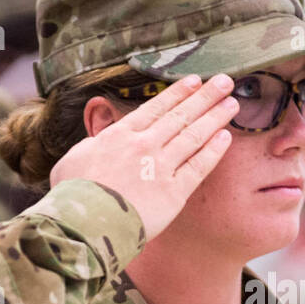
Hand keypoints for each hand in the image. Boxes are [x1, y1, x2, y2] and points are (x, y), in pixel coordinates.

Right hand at [48, 73, 239, 239]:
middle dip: (205, 96)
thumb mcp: (73, 159)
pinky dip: (213, 150)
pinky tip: (226, 137)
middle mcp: (144, 146)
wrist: (85, 223)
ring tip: (232, 103)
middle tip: (225, 81)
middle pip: (181, 116)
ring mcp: (160, 167)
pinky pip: (199, 166)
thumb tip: (97, 143)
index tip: (194, 80)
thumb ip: (92, 146)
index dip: (178, 93)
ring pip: (194, 136)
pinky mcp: (173, 192)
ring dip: (215, 117)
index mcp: (119, 136)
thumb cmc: (72, 195)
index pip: (156, 108)